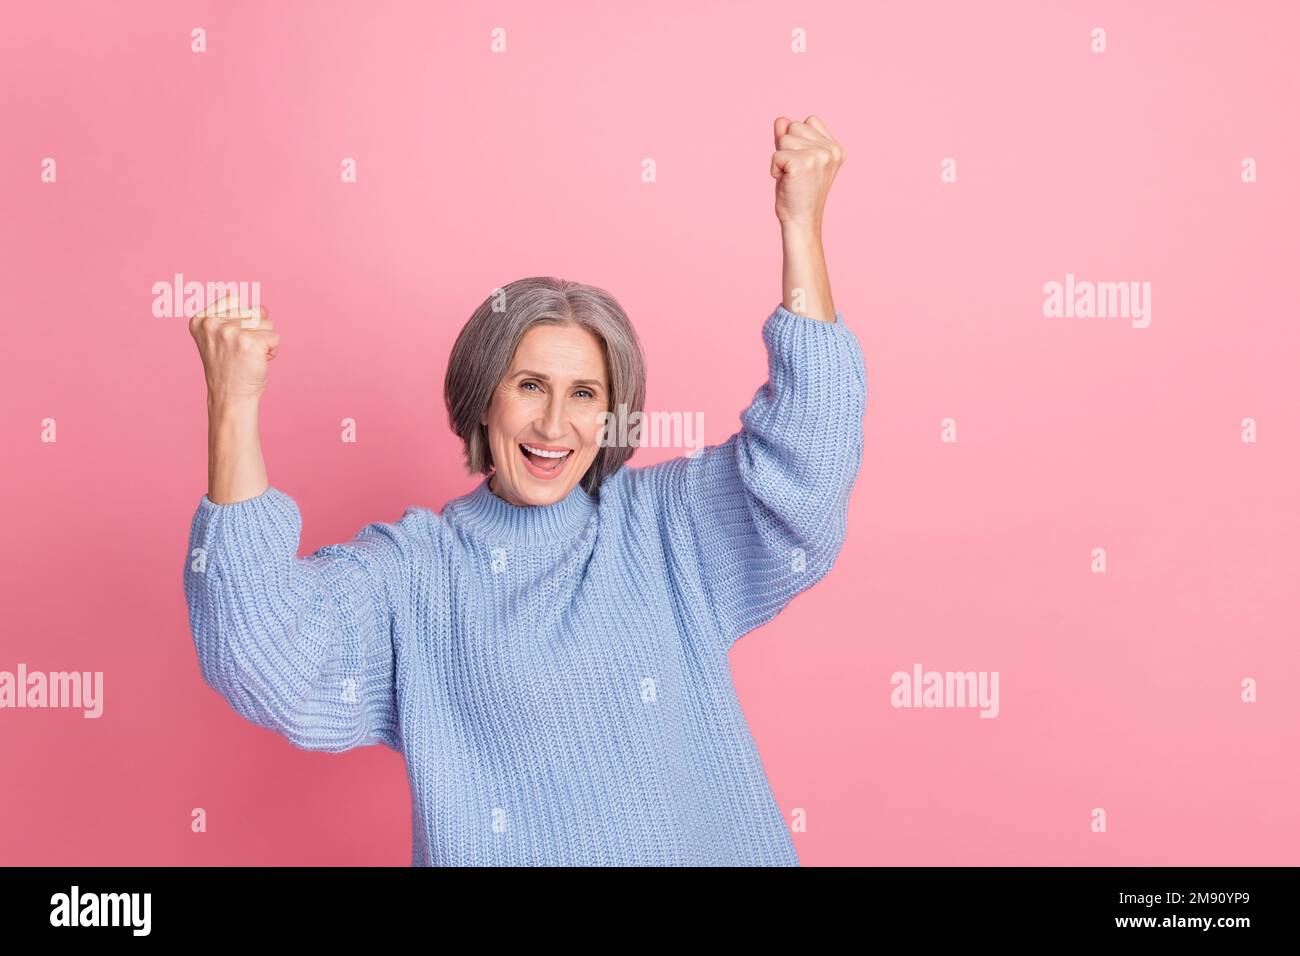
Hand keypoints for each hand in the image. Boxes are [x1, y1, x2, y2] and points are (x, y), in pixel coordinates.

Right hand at [189, 292, 278, 407]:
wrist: (230, 397)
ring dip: (265, 341)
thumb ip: (234, 315)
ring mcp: (230, 331)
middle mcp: (212, 323)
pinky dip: (272, 351)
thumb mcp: (220, 337)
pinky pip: (275, 337)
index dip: (243, 321)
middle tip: (242, 352)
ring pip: (267, 323)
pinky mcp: (249, 342)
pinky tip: (257, 362)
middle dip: (256, 332)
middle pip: (255, 311)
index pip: (237, 299)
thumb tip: (262, 308)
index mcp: (200, 319)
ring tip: (249, 357)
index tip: (231, 341)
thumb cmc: (229, 367)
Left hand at [770, 115, 845, 230]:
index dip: (798, 141)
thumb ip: (789, 137)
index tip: (803, 165)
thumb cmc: (798, 193)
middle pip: (795, 125)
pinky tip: (785, 182)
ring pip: (784, 138)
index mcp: (836, 148)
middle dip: (788, 147)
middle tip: (796, 173)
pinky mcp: (802, 164)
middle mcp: (831, 150)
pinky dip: (774, 169)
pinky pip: (776, 154)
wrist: (801, 222)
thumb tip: (781, 119)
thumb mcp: (796, 159)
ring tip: (792, 178)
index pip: (809, 121)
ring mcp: (819, 156)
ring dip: (781, 158)